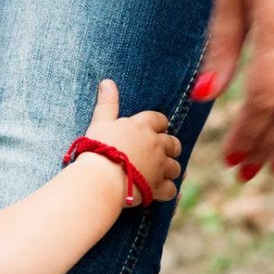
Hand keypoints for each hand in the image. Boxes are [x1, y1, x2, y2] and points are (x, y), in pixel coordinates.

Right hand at [84, 79, 182, 204]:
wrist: (100, 177)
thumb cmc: (98, 148)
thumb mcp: (100, 122)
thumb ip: (107, 103)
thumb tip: (107, 81)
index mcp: (143, 127)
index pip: (160, 120)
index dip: (159, 126)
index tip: (154, 130)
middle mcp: (156, 145)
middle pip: (173, 144)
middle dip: (169, 148)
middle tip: (159, 153)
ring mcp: (159, 167)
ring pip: (175, 167)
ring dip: (169, 170)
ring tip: (159, 173)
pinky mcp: (158, 187)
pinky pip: (171, 189)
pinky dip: (168, 191)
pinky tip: (161, 191)